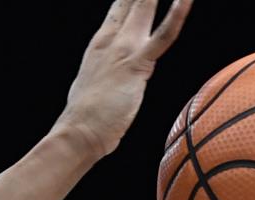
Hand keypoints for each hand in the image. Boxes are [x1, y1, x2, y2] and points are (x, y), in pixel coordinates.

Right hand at [51, 0, 193, 163]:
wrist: (77, 131)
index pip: (120, 5)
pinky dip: (177, 14)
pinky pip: (163, 35)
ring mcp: (125, 48)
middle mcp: (111, 38)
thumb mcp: (93, 88)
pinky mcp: (138, 64)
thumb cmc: (85, 119)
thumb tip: (109, 81)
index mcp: (101, 42)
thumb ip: (105, 75)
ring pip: (146, 6)